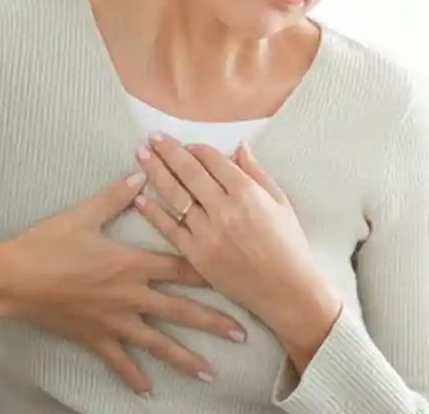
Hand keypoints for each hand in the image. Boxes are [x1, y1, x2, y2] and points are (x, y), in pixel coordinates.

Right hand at [0, 172, 246, 395]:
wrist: (14, 278)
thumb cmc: (48, 243)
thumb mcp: (84, 215)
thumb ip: (116, 197)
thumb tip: (140, 176)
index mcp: (132, 263)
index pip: (182, 267)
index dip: (212, 270)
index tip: (238, 275)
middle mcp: (131, 295)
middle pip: (181, 310)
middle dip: (214, 322)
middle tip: (243, 332)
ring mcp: (115, 320)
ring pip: (158, 343)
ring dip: (186, 358)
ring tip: (211, 372)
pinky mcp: (95, 337)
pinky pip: (119, 362)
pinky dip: (134, 377)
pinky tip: (149, 391)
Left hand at [131, 136, 341, 350]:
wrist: (287, 292)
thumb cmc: (289, 245)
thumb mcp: (281, 203)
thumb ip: (257, 173)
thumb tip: (239, 147)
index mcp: (247, 193)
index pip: (213, 160)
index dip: (195, 148)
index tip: (183, 143)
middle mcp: (224, 209)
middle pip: (188, 172)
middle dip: (168, 151)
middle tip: (152, 138)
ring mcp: (207, 233)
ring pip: (175, 196)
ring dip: (155, 173)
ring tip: (141, 155)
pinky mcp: (196, 256)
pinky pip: (169, 228)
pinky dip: (153, 211)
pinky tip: (139, 197)